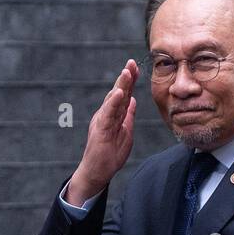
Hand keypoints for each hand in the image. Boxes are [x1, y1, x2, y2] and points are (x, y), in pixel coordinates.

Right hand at [64, 59, 138, 203]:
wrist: (97, 172)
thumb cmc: (109, 155)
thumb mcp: (125, 132)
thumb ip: (128, 116)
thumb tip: (133, 101)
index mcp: (113, 115)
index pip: (123, 95)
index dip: (130, 82)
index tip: (136, 68)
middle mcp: (106, 115)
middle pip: (118, 93)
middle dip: (126, 78)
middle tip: (132, 62)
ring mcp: (102, 121)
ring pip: (113, 100)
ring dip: (120, 85)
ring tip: (127, 72)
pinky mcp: (100, 130)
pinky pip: (108, 114)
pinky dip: (114, 103)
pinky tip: (119, 93)